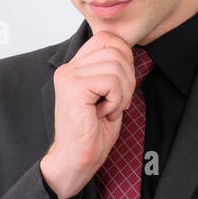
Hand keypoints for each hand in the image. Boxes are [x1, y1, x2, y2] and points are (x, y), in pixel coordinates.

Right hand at [40, 29, 138, 198]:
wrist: (76, 160)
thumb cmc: (92, 132)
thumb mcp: (106, 95)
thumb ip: (112, 70)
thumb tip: (130, 52)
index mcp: (74, 67)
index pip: (107, 38)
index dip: (124, 57)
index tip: (120, 86)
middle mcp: (68, 68)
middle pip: (116, 50)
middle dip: (128, 77)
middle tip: (118, 102)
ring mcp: (69, 77)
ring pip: (116, 66)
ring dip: (122, 92)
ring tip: (109, 109)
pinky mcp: (74, 88)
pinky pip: (112, 81)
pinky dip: (116, 100)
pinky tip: (103, 114)